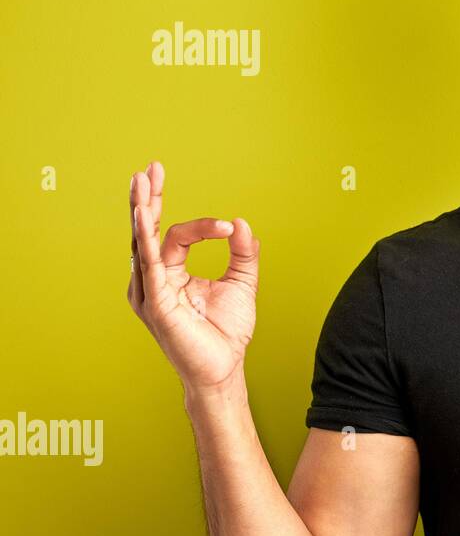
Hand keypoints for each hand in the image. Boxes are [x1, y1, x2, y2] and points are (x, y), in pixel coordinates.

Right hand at [127, 160, 259, 392]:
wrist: (225, 367)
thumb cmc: (226, 331)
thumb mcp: (241, 283)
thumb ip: (243, 253)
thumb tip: (241, 222)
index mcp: (171, 272)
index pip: (176, 234)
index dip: (203, 225)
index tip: (228, 227)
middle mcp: (154, 279)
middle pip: (147, 230)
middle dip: (148, 197)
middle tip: (149, 168)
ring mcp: (150, 291)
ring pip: (142, 242)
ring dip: (141, 210)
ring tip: (140, 182)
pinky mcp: (156, 303)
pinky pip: (149, 264)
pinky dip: (146, 238)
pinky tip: (144, 216)